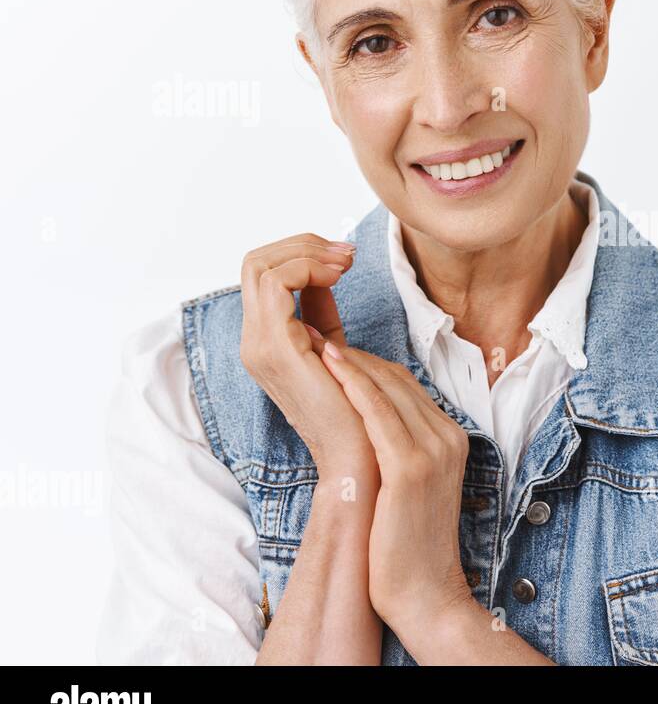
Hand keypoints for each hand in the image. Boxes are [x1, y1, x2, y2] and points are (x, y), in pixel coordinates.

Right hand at [238, 232, 375, 476]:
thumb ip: (323, 314)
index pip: (263, 273)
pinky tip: (340, 277)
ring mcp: (260, 345)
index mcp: (266, 341)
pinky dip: (309, 268)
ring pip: (260, 265)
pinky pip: (278, 282)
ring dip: (308, 252)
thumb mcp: (335, 350)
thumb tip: (328, 273)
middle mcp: (254, 342)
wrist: (357, 458)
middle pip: (256, 262)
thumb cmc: (356, 410)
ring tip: (347, 262)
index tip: (347, 258)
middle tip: (347, 253)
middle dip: (304, 245)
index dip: (303, 254)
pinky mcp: (277, 348)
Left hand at [318, 342, 474, 633]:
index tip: (335, 351)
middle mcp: (448, 438)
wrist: (424, 593)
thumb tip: (364, 425)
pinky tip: (329, 366)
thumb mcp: (412, 486)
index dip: (368, 365)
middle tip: (318, 337)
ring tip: (316, 342)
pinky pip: (377, 412)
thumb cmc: (407, 545)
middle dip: (356, 356)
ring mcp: (433, 450)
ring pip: (387, 388)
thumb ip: (400, 449)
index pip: (407, 386)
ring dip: (350, 362)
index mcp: (451, 439)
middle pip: (398, 380)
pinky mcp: (410, 467)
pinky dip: (353, 383)